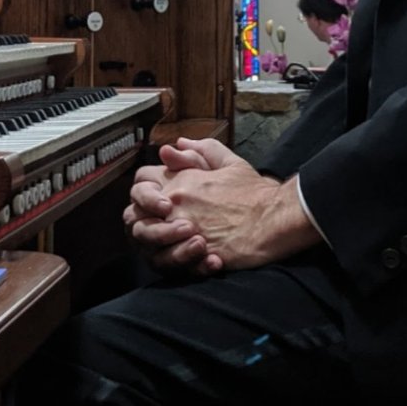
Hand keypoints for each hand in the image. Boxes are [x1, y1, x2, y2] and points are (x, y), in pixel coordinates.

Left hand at [125, 138, 320, 271]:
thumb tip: (177, 143)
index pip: (140, 181)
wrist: (273, 218)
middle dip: (141, 221)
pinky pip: (167, 262)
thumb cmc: (255, 192)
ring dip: (154, 243)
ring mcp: (180, 230)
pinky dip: (174, 262)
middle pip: (132, 214)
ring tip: (177, 244)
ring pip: (143, 240)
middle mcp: (175, 204)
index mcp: (181, 181)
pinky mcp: (191, 255)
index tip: (156, 201)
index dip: (142, 191)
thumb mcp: (230, 162)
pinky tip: (192, 257)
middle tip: (160, 227)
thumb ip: (202, 150)